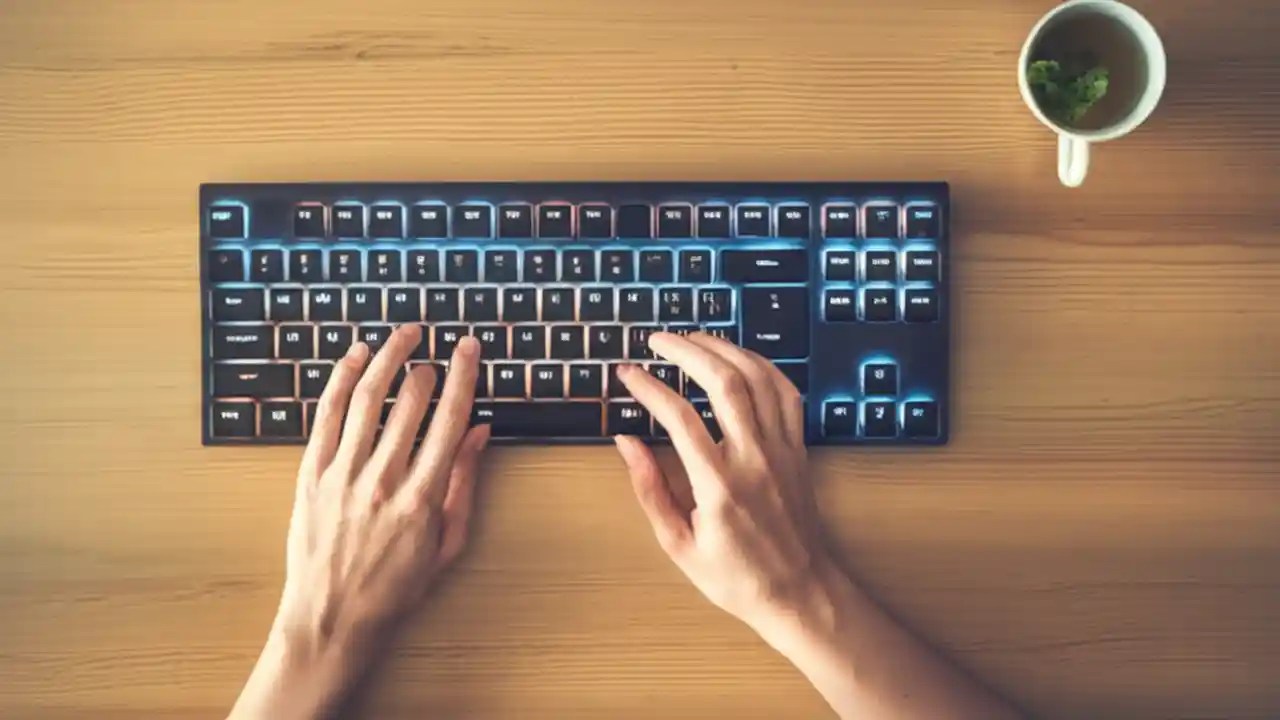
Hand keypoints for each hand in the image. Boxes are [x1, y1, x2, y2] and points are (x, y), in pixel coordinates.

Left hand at [229, 325, 489, 719]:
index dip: (462, 376)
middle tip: (435, 348)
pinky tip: (356, 357)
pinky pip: (326, 415)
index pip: (449, 419)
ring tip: (403, 335)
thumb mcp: (448, 543)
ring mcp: (342, 475)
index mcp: (423, 498)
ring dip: (388, 358)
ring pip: (367, 399)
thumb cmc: (394, 588)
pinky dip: (341, 379)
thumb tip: (479, 432)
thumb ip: (465, 483)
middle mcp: (383, 480)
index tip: (468, 348)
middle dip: (427, 365)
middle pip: (409, 402)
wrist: (331, 620)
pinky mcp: (311, 475)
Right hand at [614, 332, 831, 635]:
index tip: (628, 373)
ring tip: (693, 339)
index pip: (679, 417)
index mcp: (718, 485)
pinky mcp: (798, 449)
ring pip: (758, 378)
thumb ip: (650, 489)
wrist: (800, 592)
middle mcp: (754, 458)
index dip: (649, 387)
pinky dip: (762, 366)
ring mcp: (782, 450)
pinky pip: (786, 393)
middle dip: (686, 351)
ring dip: (724, 349)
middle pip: (723, 382)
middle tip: (658, 340)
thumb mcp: (678, 545)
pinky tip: (740, 358)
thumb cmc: (736, 577)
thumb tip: (626, 443)